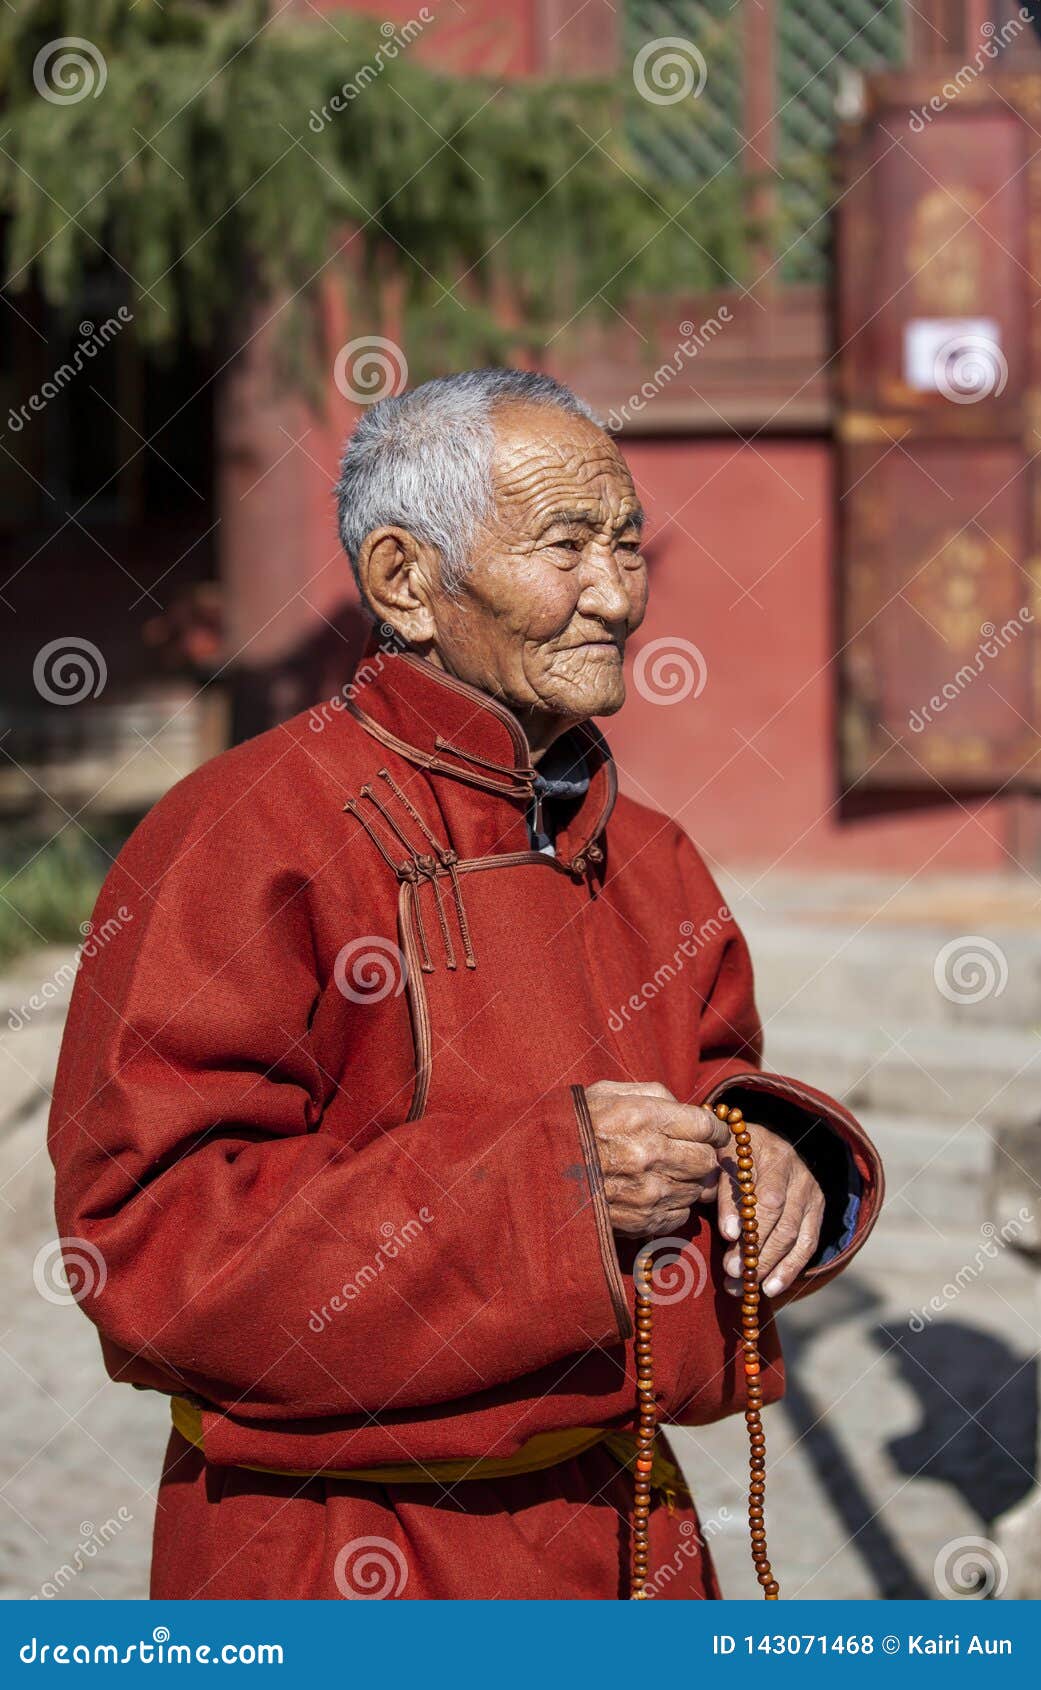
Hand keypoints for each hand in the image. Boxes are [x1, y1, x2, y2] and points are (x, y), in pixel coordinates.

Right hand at [585, 1079, 730, 1238]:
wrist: (534, 1171)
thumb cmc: (571, 1126)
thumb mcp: (606, 1093)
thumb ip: (651, 1093)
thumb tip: (683, 1106)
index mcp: (643, 1118)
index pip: (706, 1125)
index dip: (714, 1128)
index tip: (710, 1130)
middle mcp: (650, 1156)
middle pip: (707, 1160)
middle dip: (704, 1155)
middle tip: (691, 1151)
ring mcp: (648, 1192)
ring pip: (697, 1189)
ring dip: (690, 1181)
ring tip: (668, 1172)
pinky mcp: (641, 1221)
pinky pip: (680, 1215)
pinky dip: (675, 1205)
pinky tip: (655, 1193)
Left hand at [717, 1122, 824, 1297]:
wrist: (769, 1148)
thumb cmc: (731, 1161)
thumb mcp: (716, 1160)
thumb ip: (712, 1182)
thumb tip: (709, 1214)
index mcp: (754, 1146)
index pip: (746, 1179)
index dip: (736, 1208)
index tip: (726, 1235)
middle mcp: (785, 1162)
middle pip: (772, 1208)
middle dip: (752, 1244)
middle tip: (730, 1271)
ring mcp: (805, 1185)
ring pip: (790, 1230)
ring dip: (767, 1263)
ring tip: (745, 1285)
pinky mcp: (817, 1205)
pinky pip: (808, 1242)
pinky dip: (789, 1268)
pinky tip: (770, 1288)